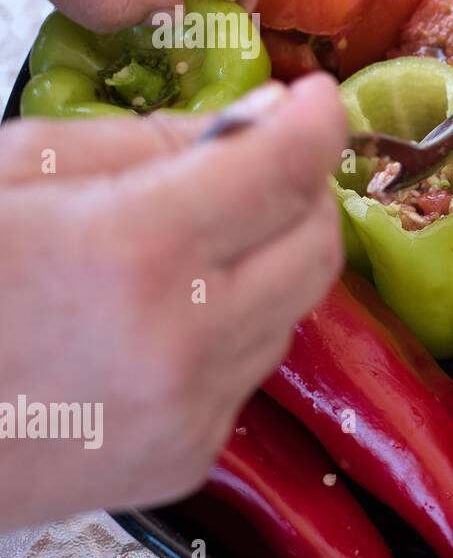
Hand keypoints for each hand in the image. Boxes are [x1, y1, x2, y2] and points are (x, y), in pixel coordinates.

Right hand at [0, 75, 347, 528]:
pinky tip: (161, 318)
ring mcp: (188, 414)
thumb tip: (265, 116)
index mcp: (131, 253)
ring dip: (266, 263)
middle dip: (304, 193)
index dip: (318, 123)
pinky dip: (229, 329)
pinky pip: (248, 370)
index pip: (284, 174)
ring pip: (292, 311)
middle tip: (263, 165)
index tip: (317, 98)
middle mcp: (180, 343)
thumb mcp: (14, 171)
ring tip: (190, 246)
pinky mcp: (185, 459)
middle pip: (316, 248)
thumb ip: (147, 139)